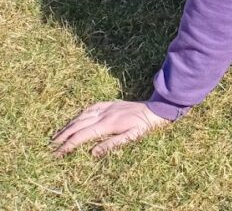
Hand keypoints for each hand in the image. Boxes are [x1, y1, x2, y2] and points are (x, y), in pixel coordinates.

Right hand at [51, 100, 169, 157]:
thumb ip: (111, 144)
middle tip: (51, 146)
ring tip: (58, 134)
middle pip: (78, 125)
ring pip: (81, 116)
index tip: (57, 153)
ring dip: (68, 125)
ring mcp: (106, 107)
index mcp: (107, 124)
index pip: (82, 136)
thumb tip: (92, 153)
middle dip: (63, 136)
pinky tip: (75, 119)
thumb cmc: (144, 127)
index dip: (68, 145)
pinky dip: (80, 114)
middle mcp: (104, 114)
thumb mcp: (131, 138)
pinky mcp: (110, 103)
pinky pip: (90, 107)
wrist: (155, 109)